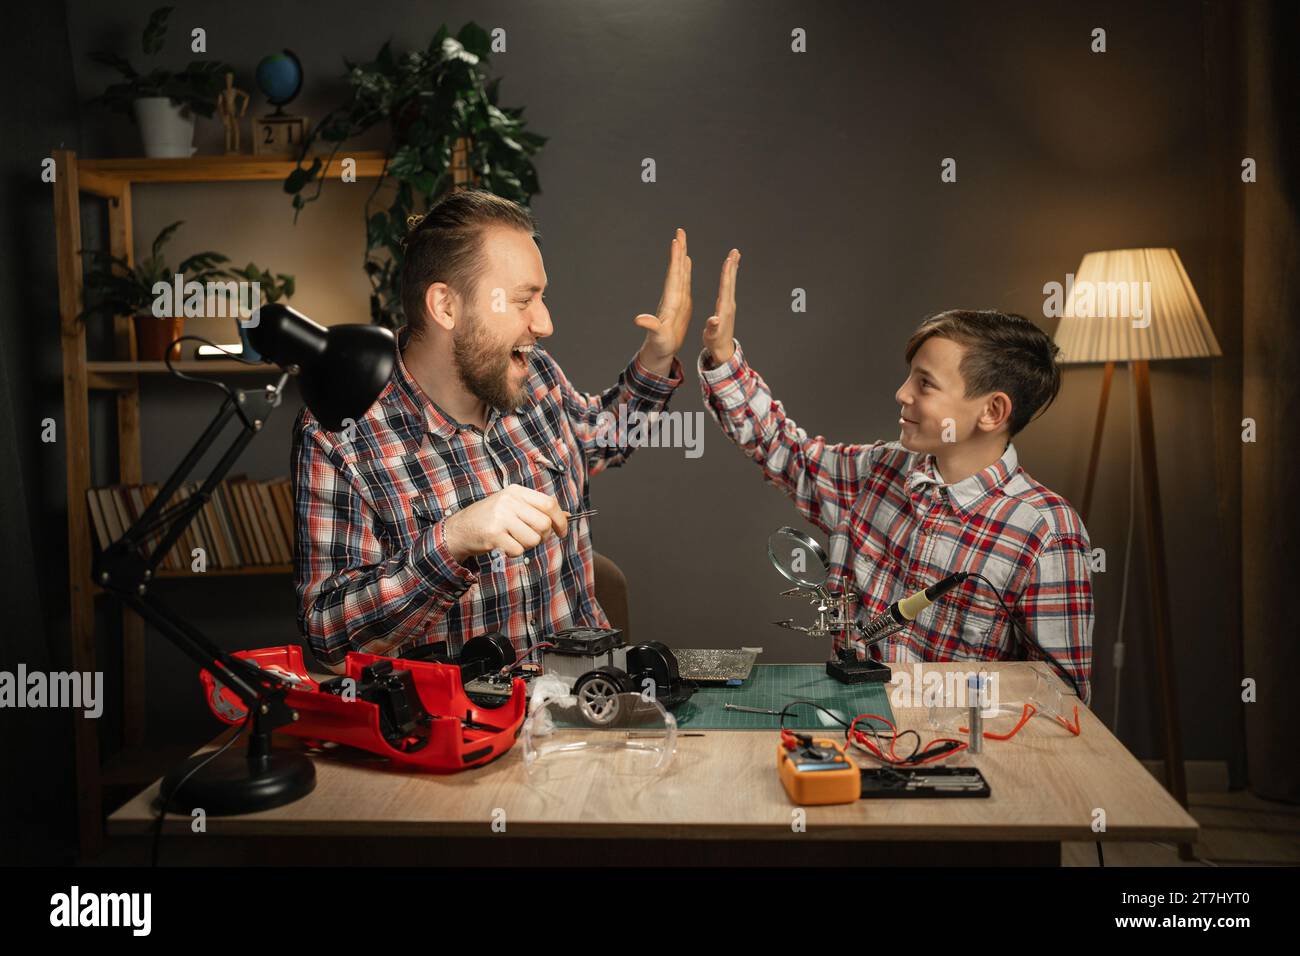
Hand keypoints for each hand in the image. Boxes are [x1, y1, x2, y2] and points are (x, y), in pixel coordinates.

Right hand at [441, 484, 568, 562]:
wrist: (459, 529)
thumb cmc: (491, 518)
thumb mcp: (513, 506)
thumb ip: (537, 509)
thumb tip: (567, 515)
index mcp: (516, 491)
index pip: (549, 503)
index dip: (560, 520)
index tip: (562, 532)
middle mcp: (509, 501)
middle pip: (544, 524)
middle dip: (543, 536)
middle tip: (530, 538)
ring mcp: (501, 516)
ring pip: (534, 539)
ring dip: (527, 546)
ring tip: (513, 540)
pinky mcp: (494, 534)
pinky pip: (519, 550)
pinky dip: (514, 553)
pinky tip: (504, 546)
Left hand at [634, 227, 692, 373]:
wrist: (658, 351)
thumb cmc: (659, 346)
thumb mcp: (656, 337)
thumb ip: (650, 326)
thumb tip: (638, 319)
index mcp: (670, 302)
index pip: (673, 276)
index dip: (675, 259)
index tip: (676, 241)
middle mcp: (672, 297)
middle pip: (676, 269)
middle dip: (678, 250)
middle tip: (680, 231)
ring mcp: (676, 299)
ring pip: (679, 273)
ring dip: (681, 256)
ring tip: (682, 241)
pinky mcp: (680, 303)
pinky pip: (684, 282)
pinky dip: (685, 270)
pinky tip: (686, 262)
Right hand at [702, 248, 739, 364]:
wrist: (723, 350)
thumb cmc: (715, 343)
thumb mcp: (711, 336)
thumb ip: (712, 327)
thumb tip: (714, 319)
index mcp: (724, 309)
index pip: (726, 287)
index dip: (727, 273)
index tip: (728, 260)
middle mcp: (729, 304)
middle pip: (731, 281)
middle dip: (732, 265)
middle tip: (735, 251)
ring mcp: (729, 304)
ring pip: (731, 282)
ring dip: (732, 268)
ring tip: (734, 255)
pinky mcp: (727, 305)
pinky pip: (728, 286)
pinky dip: (729, 276)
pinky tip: (729, 270)